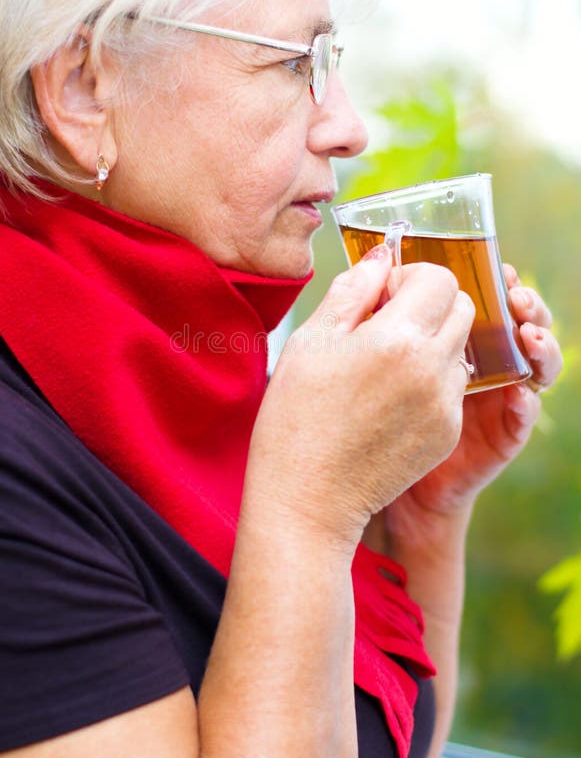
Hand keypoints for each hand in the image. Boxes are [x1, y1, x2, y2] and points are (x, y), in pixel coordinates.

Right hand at [246, 246, 474, 547]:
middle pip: (461, 308)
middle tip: (386, 324)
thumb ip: (353, 290)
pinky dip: (430, 380)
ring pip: (459, 347)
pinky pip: (452, 387)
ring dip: (432, 342)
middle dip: (429, 304)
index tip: (381, 295)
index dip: (410, 277)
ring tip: (386, 365)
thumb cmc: (296, 416)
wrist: (308, 499)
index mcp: (397, 339)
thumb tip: (382, 258)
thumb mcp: (311, 341)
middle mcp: (432, 369)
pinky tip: (390, 400)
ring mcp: (446, 405)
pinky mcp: (447, 433)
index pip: (439, 278)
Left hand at [379, 263, 562, 544]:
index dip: (494, 281)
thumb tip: (379, 260)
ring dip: (539, 345)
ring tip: (527, 335)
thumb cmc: (368, 407)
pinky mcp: (499, 436)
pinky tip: (518, 394)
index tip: (491, 266)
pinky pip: (522, 418)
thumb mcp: (369, 352)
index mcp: (454, 336)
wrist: (380, 481)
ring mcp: (495, 399)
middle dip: (524, 304)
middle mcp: (482, 363)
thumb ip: (377, 308)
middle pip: (520, 322)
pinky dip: (525, 404)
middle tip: (515, 294)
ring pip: (535, 364)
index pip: (486, 296)